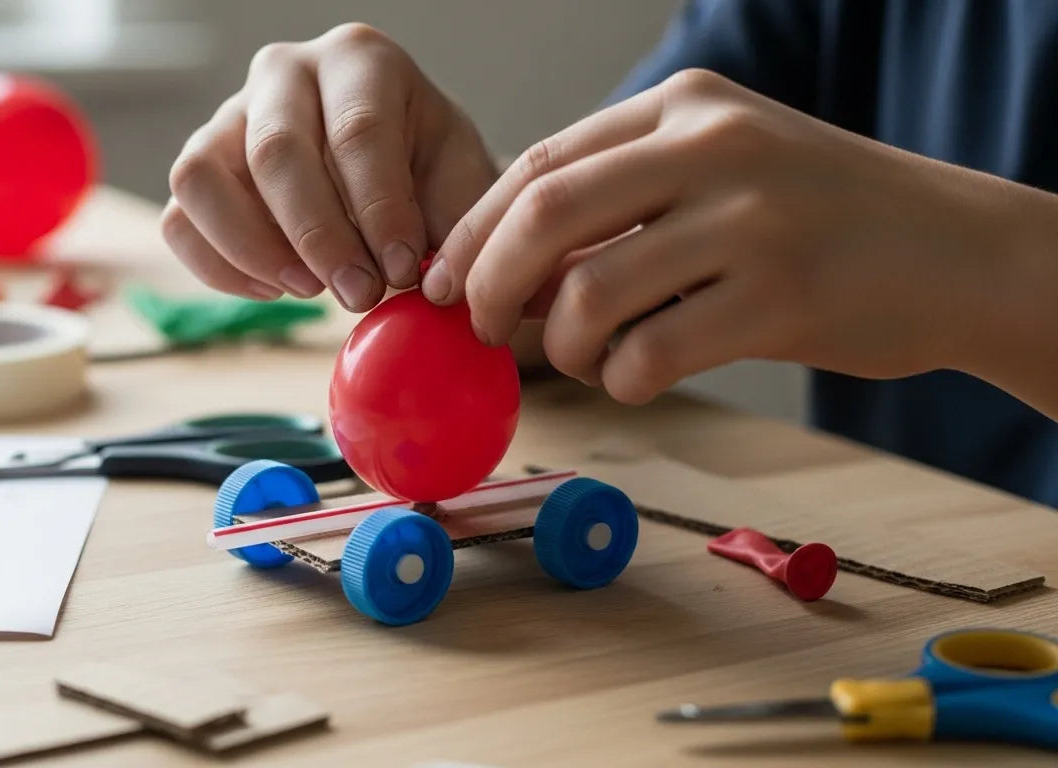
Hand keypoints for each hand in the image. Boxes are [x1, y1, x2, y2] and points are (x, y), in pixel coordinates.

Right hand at [163, 23, 498, 311]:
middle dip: (319, 238)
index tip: (405, 272)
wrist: (396, 165)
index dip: (380, 210)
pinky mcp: (199, 168)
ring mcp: (229, 116)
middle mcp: (284, 73)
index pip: (357, 131)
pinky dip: (219, 267)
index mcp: (359, 60)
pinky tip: (275, 289)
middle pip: (276, 151)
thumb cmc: (427, 169)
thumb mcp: (460, 182)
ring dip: (253, 249)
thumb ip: (454, 228)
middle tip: (359, 295)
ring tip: (309, 290)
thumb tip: (432, 288)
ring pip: (202, 177)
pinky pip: (179, 220)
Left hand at [425, 68, 1041, 404]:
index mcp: (684, 108)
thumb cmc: (822, 218)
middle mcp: (712, 148)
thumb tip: (504, 267)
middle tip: (481, 327)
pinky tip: (638, 376)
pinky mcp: (781, 297)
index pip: (540, 165)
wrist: (958, 251)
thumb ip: (624, 198)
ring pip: (589, 295)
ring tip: (585, 357)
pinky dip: (621, 379)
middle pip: (543, 219)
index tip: (442, 280)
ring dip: (562, 346)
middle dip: (488, 286)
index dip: (473, 231)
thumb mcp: (725, 167)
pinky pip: (650, 354)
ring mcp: (750, 220)